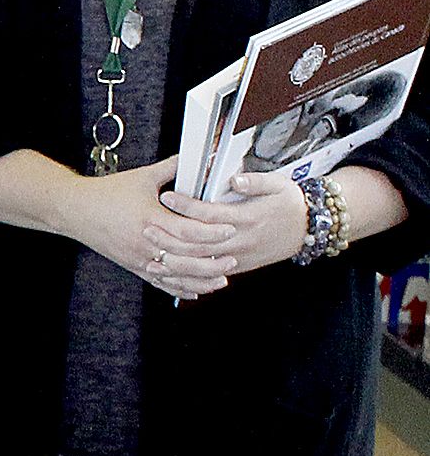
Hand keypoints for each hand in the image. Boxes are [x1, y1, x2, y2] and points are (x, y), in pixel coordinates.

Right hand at [55, 157, 230, 298]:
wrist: (75, 210)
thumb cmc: (107, 193)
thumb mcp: (142, 177)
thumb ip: (172, 168)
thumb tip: (197, 157)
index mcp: (149, 219)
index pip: (187, 231)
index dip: (211, 232)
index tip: (230, 229)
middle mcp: (144, 242)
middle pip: (185, 257)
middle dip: (212, 259)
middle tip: (234, 257)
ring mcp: (138, 257)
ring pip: (175, 275)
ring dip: (200, 279)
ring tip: (221, 278)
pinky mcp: (132, 266)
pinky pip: (159, 283)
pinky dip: (179, 289)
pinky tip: (195, 290)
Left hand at [155, 170, 313, 286]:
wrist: (310, 228)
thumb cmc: (290, 203)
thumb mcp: (277, 184)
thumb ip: (254, 181)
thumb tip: (235, 179)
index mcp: (247, 217)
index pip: (210, 213)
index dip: (186, 206)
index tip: (166, 196)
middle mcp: (241, 240)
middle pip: (199, 243)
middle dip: (170, 236)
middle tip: (147, 227)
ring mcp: (239, 257)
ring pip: (200, 264)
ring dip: (173, 260)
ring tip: (150, 251)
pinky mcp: (238, 267)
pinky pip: (208, 275)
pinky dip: (186, 276)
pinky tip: (167, 271)